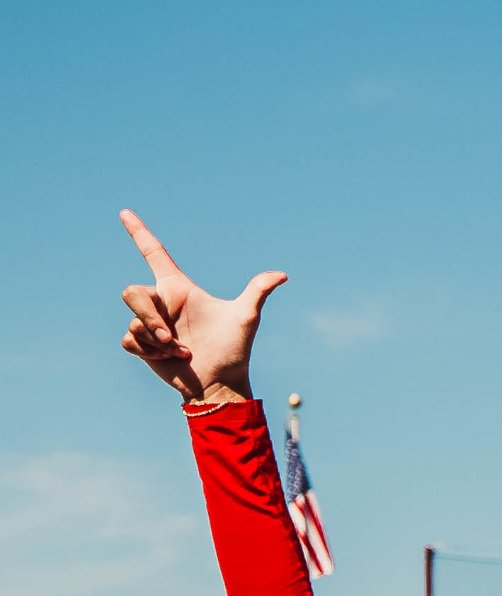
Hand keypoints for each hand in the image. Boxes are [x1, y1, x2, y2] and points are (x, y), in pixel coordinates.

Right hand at [115, 212, 283, 406]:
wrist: (219, 383)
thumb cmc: (234, 350)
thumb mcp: (246, 318)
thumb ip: (258, 292)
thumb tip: (283, 274)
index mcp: (179, 289)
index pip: (154, 254)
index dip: (139, 233)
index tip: (125, 212)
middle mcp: (163, 302)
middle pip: (131, 292)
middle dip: (148, 316)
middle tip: (171, 337)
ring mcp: (150, 323)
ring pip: (133, 320)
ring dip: (155, 338)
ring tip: (180, 350)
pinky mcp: (141, 344)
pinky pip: (128, 340)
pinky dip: (148, 351)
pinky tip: (168, 358)